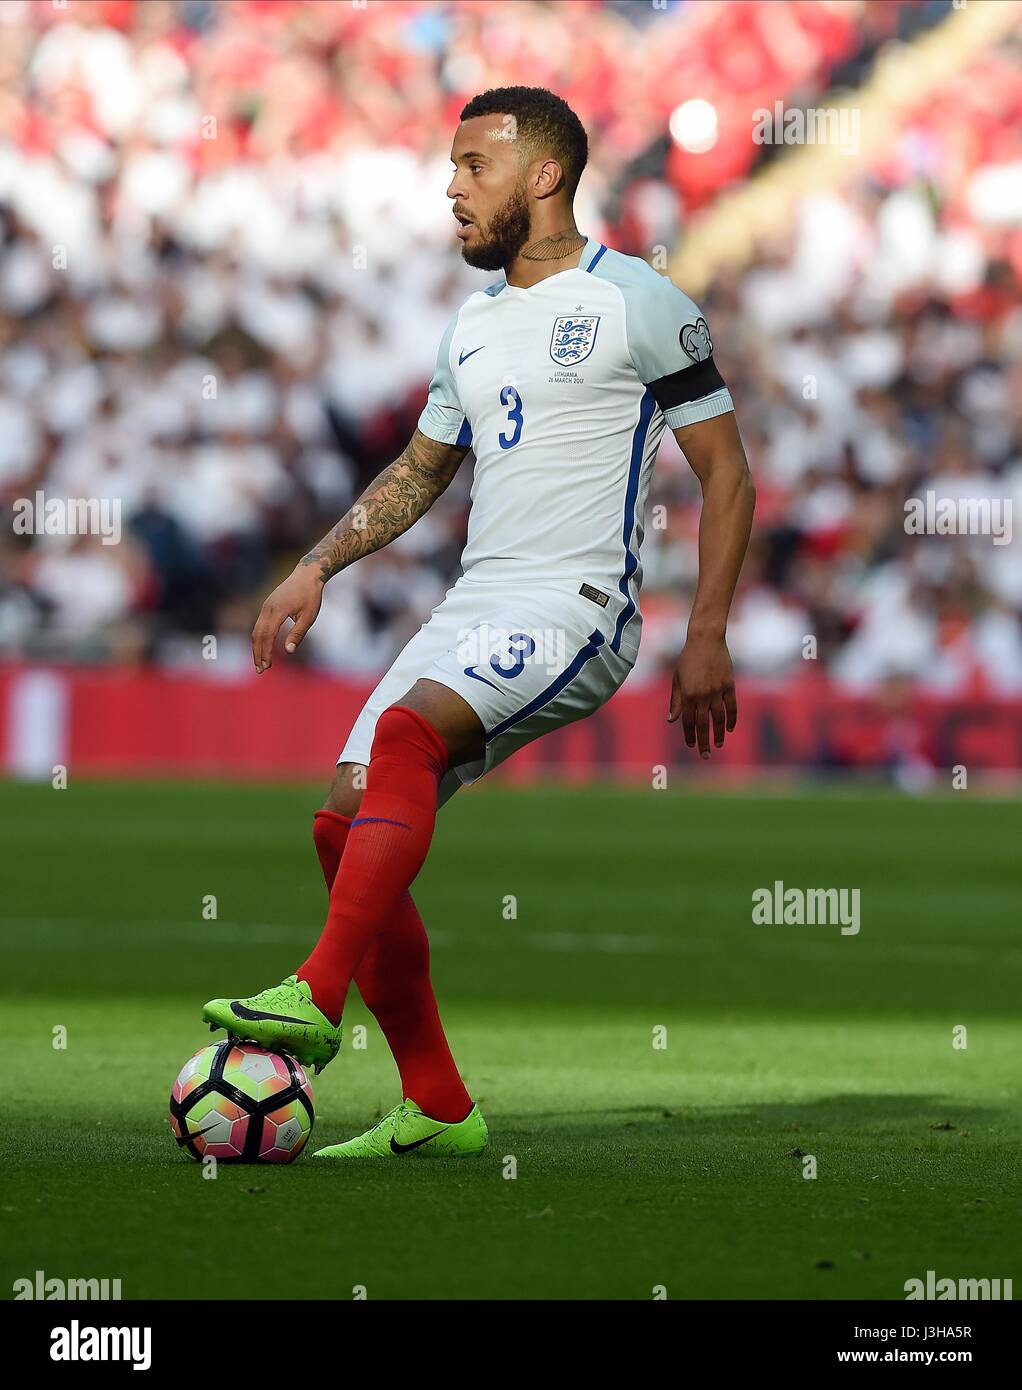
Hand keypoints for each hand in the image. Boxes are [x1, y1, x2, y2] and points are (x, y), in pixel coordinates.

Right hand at [251, 566, 323, 672]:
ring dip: (257, 647)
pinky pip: (259, 624)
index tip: (267, 666)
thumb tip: (288, 651)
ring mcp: (265, 606)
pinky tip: (263, 647)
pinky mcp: (267, 605)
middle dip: (257, 653)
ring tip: (260, 662)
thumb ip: (298, 634)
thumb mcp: (308, 617)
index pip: (267, 636)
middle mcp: (267, 608)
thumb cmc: (311, 595)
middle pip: (257, 635)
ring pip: (256, 630)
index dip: (266, 652)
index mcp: (277, 611)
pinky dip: (259, 638)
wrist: (307, 574)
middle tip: (261, 669)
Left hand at [668, 633, 736, 757]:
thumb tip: (671, 720)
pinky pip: (732, 706)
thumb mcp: (677, 679)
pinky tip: (729, 728)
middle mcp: (702, 695)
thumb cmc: (687, 659)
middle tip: (705, 755)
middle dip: (703, 741)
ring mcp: (717, 690)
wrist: (706, 639)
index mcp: (687, 694)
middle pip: (703, 724)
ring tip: (718, 744)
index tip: (691, 745)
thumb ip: (675, 701)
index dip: (689, 735)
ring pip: (719, 718)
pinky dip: (731, 719)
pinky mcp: (729, 685)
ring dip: (718, 733)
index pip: (687, 721)